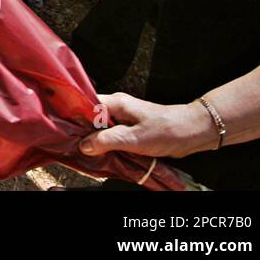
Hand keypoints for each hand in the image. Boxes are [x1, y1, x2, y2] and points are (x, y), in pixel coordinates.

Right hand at [78, 92, 218, 159]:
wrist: (194, 132)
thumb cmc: (167, 130)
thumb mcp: (134, 138)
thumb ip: (107, 140)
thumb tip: (84, 145)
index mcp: (114, 103)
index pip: (84, 106)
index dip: (73, 118)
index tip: (65, 133)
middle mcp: (116, 109)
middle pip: (91, 120)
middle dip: (83, 134)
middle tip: (74, 148)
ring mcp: (124, 120)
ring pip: (102, 131)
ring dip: (97, 143)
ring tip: (87, 155)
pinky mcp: (131, 131)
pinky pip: (113, 138)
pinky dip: (108, 147)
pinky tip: (104, 156)